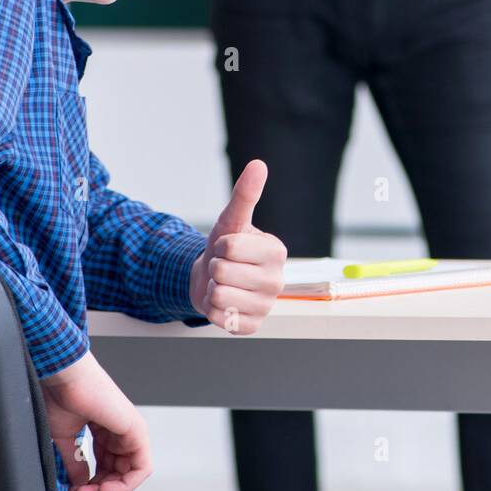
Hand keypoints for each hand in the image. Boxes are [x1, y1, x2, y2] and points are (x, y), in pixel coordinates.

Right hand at [39, 351, 151, 490]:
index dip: (97, 490)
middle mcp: (121, 432)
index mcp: (106, 432)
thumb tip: (81, 486)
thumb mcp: (67, 441)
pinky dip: (123, 485)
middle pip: (120, 474)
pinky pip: (140, 468)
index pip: (110, 469)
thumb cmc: (61, 398)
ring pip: (131, 475)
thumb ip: (77, 465)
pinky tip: (101, 488)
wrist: (64, 378)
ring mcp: (131, 431)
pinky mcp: (137, 430)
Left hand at [189, 159, 286, 332]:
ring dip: (212, 288)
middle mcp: (277, 281)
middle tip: (224, 266)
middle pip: (222, 272)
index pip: (230, 247)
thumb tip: (258, 164)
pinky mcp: (252, 326)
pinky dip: (213, 309)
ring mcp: (266, 306)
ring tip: (224, 283)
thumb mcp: (232, 219)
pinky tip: (224, 301)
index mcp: (277, 251)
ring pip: (218, 295)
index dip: (220, 245)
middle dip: (214, 267)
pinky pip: (219, 318)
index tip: (227, 246)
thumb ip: (246, 194)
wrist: (215, 278)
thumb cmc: (227, 247)